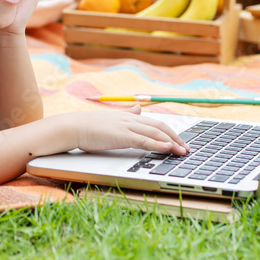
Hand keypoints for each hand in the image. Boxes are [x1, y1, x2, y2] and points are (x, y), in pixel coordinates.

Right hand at [67, 107, 189, 155]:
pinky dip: (159, 144)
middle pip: (160, 126)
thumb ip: (126, 114)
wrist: (73, 126)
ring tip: (182, 152)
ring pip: (156, 133)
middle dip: (175, 137)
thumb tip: (138, 108)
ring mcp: (127, 127)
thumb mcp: (111, 118)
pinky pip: (145, 140)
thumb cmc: (88, 126)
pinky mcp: (122, 136)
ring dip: (172, 142)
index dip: (169, 131)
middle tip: (186, 148)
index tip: (178, 140)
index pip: (154, 123)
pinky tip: (168, 148)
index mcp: (128, 116)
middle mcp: (130, 119)